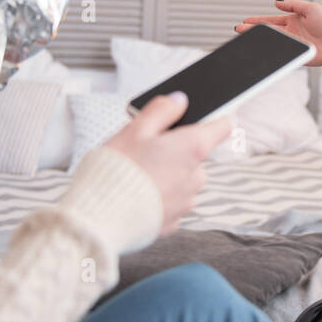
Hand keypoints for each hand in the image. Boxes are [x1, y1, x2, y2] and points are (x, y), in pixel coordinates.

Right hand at [104, 93, 233, 235]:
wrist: (99, 218)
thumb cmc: (116, 170)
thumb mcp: (134, 130)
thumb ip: (162, 110)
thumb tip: (180, 100)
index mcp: (193, 148)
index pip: (223, 126)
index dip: (212, 119)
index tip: (200, 118)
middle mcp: (197, 176)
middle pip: (196, 154)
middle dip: (176, 150)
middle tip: (146, 150)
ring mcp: (187, 201)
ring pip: (183, 179)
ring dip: (167, 174)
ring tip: (136, 175)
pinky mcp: (174, 221)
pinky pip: (171, 201)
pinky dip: (159, 196)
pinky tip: (137, 194)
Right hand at [234, 0, 321, 65]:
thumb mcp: (311, 8)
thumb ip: (293, 4)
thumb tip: (277, 2)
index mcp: (294, 20)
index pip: (271, 20)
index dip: (258, 21)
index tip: (246, 20)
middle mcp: (291, 32)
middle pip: (268, 31)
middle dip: (252, 30)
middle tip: (238, 29)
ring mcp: (292, 44)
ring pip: (271, 41)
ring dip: (257, 40)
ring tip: (243, 39)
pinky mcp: (295, 55)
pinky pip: (279, 53)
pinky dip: (268, 52)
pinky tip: (257, 50)